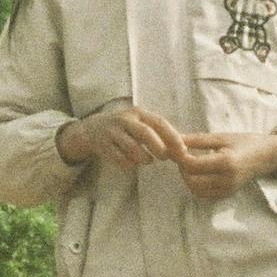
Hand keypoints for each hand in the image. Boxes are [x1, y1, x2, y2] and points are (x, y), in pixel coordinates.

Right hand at [57, 104, 186, 170]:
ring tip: (147, 160)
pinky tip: (132, 163)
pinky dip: (128, 163)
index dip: (172, 137)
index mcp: (138, 113)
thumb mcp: (140, 124)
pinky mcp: (103, 145)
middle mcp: (125, 120)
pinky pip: (118, 157)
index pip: (159, 123)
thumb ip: (160, 133)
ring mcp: (112, 132)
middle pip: (144, 132)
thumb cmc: (125, 128)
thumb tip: (184, 148)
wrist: (92, 129)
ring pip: (131, 146)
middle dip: (157, 146)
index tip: (182, 151)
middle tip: (164, 157)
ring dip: (143, 157)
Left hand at [177, 129, 276, 200]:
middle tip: (182, 155)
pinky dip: (196, 184)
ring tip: (190, 163)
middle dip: (182, 168)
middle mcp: (227, 180)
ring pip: (195, 189)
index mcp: (226, 163)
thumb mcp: (221, 137)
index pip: (192, 165)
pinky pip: (204, 194)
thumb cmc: (246, 142)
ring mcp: (228, 189)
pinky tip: (199, 171)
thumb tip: (173, 139)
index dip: (179, 157)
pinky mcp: (227, 194)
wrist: (268, 156)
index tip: (176, 147)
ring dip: (187, 177)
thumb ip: (197, 140)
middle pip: (191, 180)